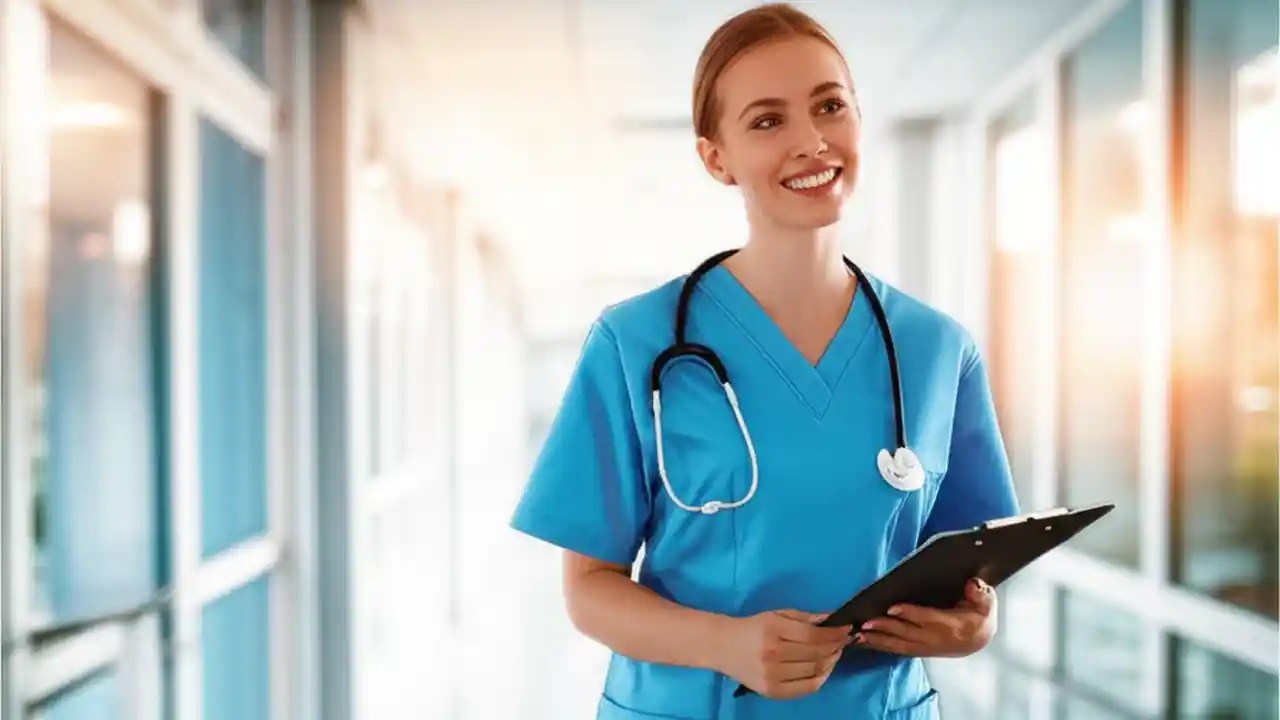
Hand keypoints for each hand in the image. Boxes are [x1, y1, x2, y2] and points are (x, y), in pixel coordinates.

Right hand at [712, 609, 854, 699]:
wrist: (722, 646)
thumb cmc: (752, 627)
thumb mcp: (776, 615)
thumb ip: (804, 618)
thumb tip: (831, 620)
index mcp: (773, 630)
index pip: (813, 635)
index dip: (834, 633)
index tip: (846, 629)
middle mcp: (773, 654)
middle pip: (816, 653)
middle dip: (835, 646)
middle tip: (844, 641)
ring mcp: (772, 675)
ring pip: (814, 671)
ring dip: (831, 662)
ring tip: (835, 653)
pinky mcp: (771, 691)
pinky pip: (806, 688)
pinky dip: (820, 679)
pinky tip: (824, 669)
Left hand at [852, 578, 996, 657]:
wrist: (980, 640)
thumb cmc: (980, 616)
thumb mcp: (986, 602)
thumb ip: (980, 593)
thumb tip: (972, 583)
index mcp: (952, 625)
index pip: (928, 619)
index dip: (910, 613)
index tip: (892, 607)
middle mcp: (937, 639)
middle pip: (908, 633)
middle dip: (886, 627)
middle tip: (865, 622)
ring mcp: (928, 647)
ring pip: (900, 644)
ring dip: (879, 639)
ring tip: (859, 634)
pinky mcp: (921, 650)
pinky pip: (899, 649)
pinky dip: (882, 646)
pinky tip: (866, 641)